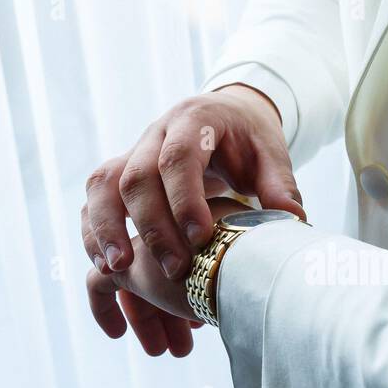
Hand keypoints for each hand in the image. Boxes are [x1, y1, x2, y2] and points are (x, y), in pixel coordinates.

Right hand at [81, 83, 303, 281]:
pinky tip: (105, 265)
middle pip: (137, 176)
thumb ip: (279, 184)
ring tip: (117, 270)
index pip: (179, 156)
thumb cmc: (250, 140)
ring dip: (107, 228)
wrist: (226, 117)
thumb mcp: (271, 154)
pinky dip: (94, 230)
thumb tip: (293, 220)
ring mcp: (133, 151)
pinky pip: (95, 198)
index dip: (185, 198)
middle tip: (174, 270)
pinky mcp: (120, 172)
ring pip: (104, 185)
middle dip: (152, 226)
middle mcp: (156, 132)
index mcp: (196, 121)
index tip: (199, 238)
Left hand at [85, 198, 247, 355]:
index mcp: (211, 215)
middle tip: (184, 344)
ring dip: (148, 318)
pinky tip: (116, 333)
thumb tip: (248, 298)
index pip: (189, 252)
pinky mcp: (122, 261)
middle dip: (170, 311)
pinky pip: (99, 282)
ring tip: (164, 350)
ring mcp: (147, 239)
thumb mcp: (262, 266)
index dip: (193, 288)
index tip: (204, 319)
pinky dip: (105, 308)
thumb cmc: (271, 271)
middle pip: (161, 269)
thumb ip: (249, 273)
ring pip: (135, 280)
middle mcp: (174, 221)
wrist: (250, 265)